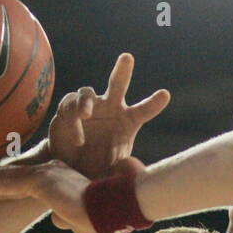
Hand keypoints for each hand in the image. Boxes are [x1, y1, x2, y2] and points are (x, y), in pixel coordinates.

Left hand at [0, 157, 100, 232]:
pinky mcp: (40, 181)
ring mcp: (44, 175)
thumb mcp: (82, 220)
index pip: (25, 182)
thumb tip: (56, 220)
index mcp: (59, 180)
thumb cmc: (104, 218)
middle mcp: (50, 173)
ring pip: (4, 178)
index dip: (5, 185)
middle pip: (11, 178)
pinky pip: (7, 183)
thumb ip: (66, 217)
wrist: (115, 208)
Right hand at [46, 53, 169, 179]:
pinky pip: (69, 106)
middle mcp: (108, 109)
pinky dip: (72, 118)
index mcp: (126, 122)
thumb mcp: (113, 174)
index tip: (165, 95)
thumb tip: (138, 175)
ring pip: (87, 92)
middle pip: (116, 84)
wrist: (71, 170)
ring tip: (86, 114)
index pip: (142, 111)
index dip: (153, 103)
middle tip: (127, 58)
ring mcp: (88, 107)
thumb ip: (125, 173)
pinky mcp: (67, 111)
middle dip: (122, 70)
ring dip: (86, 102)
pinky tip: (78, 138)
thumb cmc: (98, 168)